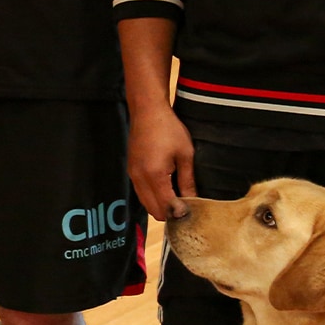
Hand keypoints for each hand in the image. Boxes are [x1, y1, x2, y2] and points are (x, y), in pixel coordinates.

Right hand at [127, 102, 195, 220]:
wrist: (147, 111)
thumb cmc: (169, 129)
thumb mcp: (185, 154)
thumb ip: (188, 181)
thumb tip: (193, 202)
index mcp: (155, 175)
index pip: (167, 206)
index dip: (180, 212)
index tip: (193, 212)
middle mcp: (140, 178)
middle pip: (154, 210)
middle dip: (170, 213)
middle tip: (186, 206)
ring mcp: (133, 175)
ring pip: (146, 203)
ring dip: (161, 206)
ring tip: (177, 198)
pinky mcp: (131, 170)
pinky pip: (141, 193)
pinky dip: (153, 197)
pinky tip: (166, 188)